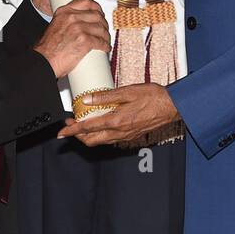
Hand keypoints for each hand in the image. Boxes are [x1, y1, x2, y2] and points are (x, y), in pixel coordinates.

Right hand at [33, 0, 110, 78]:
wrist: (43, 61)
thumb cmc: (47, 49)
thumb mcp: (55, 27)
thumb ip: (66, 22)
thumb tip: (80, 24)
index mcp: (64, 12)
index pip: (86, 3)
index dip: (97, 8)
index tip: (100, 13)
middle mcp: (72, 17)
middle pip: (96, 16)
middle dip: (103, 24)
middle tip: (104, 30)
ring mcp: (79, 28)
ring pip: (101, 29)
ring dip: (106, 36)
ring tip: (105, 41)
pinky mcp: (84, 41)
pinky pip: (100, 42)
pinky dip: (105, 45)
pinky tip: (105, 48)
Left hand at [56, 83, 180, 146]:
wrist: (172, 106)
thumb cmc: (153, 97)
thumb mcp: (127, 91)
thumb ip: (105, 96)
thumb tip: (86, 99)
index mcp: (116, 121)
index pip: (87, 128)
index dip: (72, 130)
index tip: (62, 131)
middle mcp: (119, 132)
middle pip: (91, 140)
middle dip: (77, 135)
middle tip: (70, 125)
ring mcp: (125, 136)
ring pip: (100, 141)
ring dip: (89, 136)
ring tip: (83, 124)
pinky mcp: (131, 136)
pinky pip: (110, 140)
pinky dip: (100, 135)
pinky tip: (101, 124)